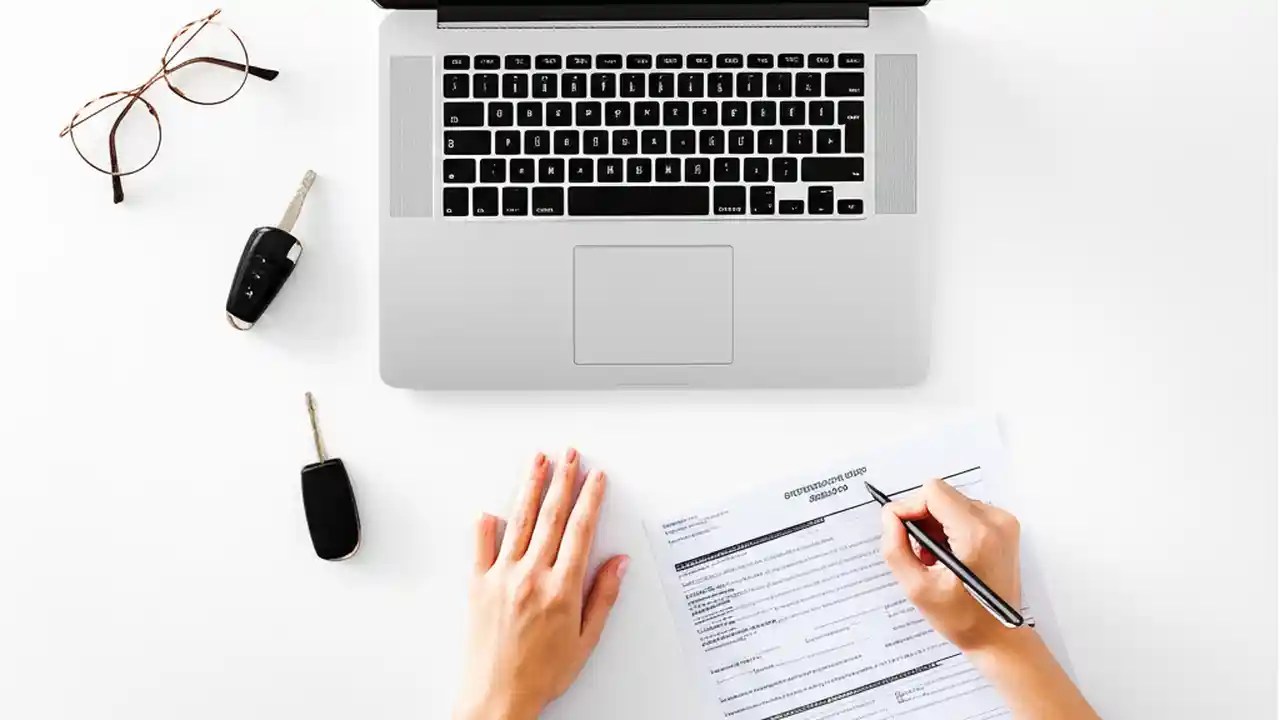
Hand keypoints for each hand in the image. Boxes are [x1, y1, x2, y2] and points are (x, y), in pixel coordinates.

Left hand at [455, 449, 629, 719]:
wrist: (497, 697)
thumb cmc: (542, 674)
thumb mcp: (586, 639)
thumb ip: (603, 596)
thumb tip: (618, 562)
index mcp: (561, 588)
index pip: (581, 530)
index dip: (591, 499)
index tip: (596, 478)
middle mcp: (531, 576)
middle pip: (552, 516)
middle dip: (563, 480)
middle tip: (570, 455)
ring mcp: (502, 577)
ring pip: (519, 521)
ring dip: (530, 487)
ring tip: (538, 462)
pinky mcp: (478, 585)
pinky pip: (481, 546)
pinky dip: (486, 525)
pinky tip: (492, 507)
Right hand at [879, 479, 1022, 652]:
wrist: (999, 638)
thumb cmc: (962, 619)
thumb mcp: (917, 588)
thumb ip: (895, 547)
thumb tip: (889, 515)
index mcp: (977, 534)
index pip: (933, 493)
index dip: (909, 508)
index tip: (900, 532)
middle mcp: (996, 521)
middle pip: (942, 496)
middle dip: (922, 520)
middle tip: (919, 554)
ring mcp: (1004, 523)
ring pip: (951, 503)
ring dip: (935, 526)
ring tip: (933, 559)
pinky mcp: (1004, 528)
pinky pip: (965, 512)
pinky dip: (950, 529)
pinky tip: (948, 556)